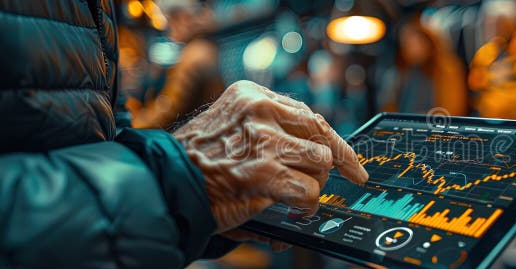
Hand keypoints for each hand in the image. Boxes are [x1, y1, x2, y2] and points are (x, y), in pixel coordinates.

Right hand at [173, 80, 367, 233]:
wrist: (164, 183)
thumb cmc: (194, 161)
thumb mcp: (229, 127)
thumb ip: (269, 132)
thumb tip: (313, 153)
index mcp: (252, 96)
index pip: (307, 113)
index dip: (331, 137)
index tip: (347, 155)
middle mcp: (260, 111)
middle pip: (322, 132)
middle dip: (339, 160)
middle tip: (351, 176)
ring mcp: (264, 141)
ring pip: (320, 161)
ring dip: (315, 183)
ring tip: (301, 197)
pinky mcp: (265, 173)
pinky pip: (308, 190)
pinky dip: (307, 205)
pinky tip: (297, 210)